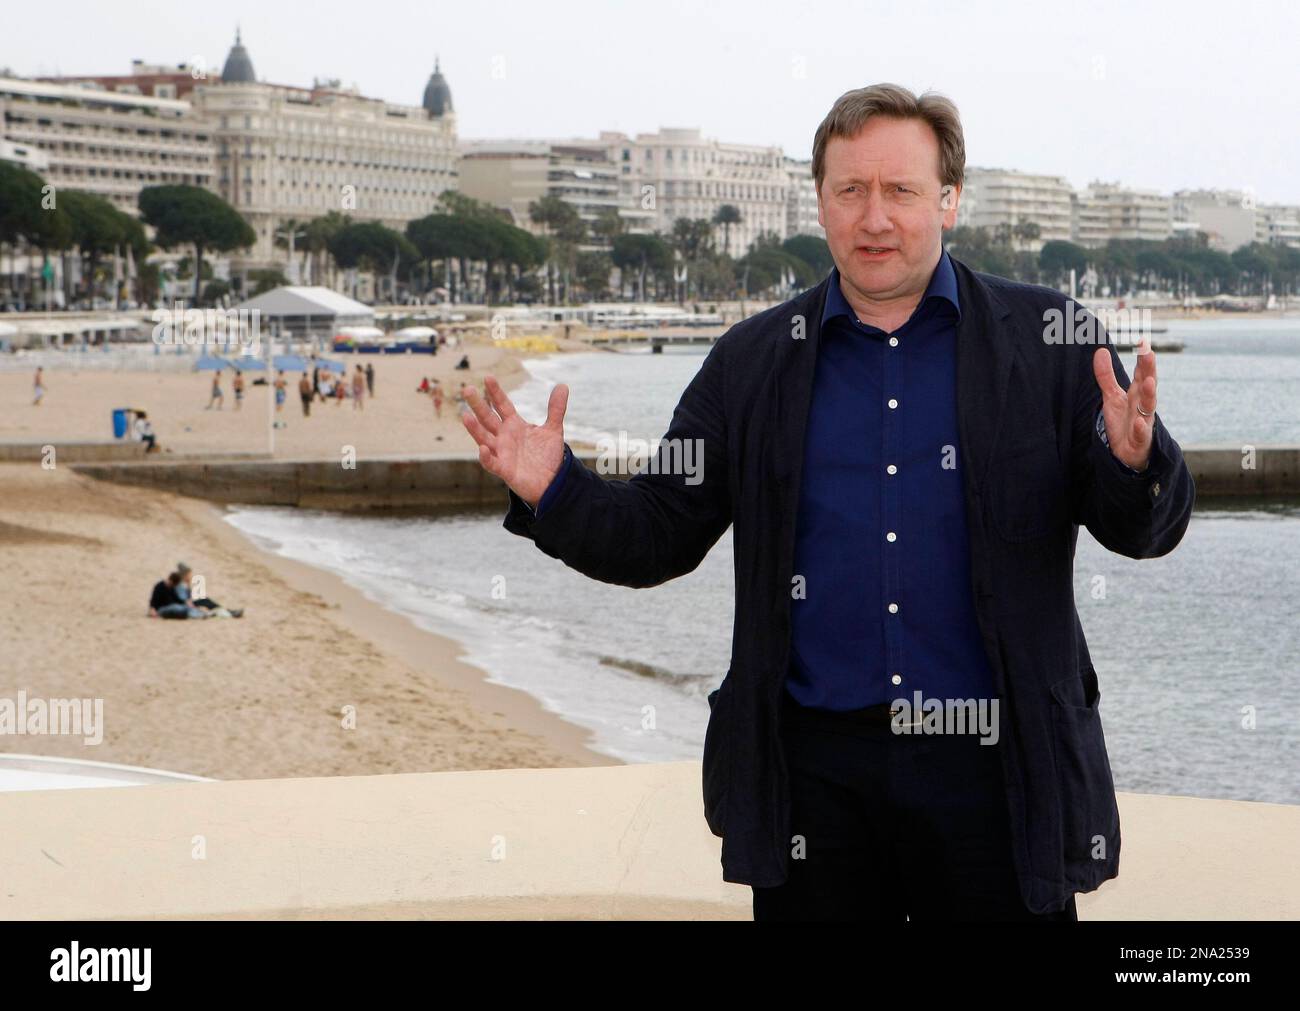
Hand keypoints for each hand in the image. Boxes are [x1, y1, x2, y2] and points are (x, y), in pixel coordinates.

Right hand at [460, 375, 567, 507]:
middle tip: (467, 389)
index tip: (488, 377)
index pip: (502, 405)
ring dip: (474, 428)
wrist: (552, 482)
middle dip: (478, 405)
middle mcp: (504, 437)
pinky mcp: (504, 470)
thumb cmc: (547, 456)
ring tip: (465, 416)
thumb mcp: (553, 430)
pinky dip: (486, 457)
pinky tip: (482, 448)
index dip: (495, 392)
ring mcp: (502, 453)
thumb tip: (562, 385)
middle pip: (487, 418)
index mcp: (514, 425)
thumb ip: (556, 409)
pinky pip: (492, 463)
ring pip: (484, 438)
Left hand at [1092, 344, 1155, 471]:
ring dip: (1150, 395)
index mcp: (1137, 394)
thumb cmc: (1123, 421)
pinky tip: (1139, 422)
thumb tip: (1100, 351)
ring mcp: (1143, 422)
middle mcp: (1143, 405)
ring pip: (1149, 407)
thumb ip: (1106, 376)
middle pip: (1147, 385)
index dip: (1143, 358)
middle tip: (1149, 353)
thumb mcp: (1111, 397)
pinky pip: (1141, 434)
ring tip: (1149, 382)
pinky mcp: (1139, 440)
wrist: (1128, 453)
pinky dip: (1141, 428)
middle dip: (1149, 370)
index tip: (1143, 341)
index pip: (1142, 373)